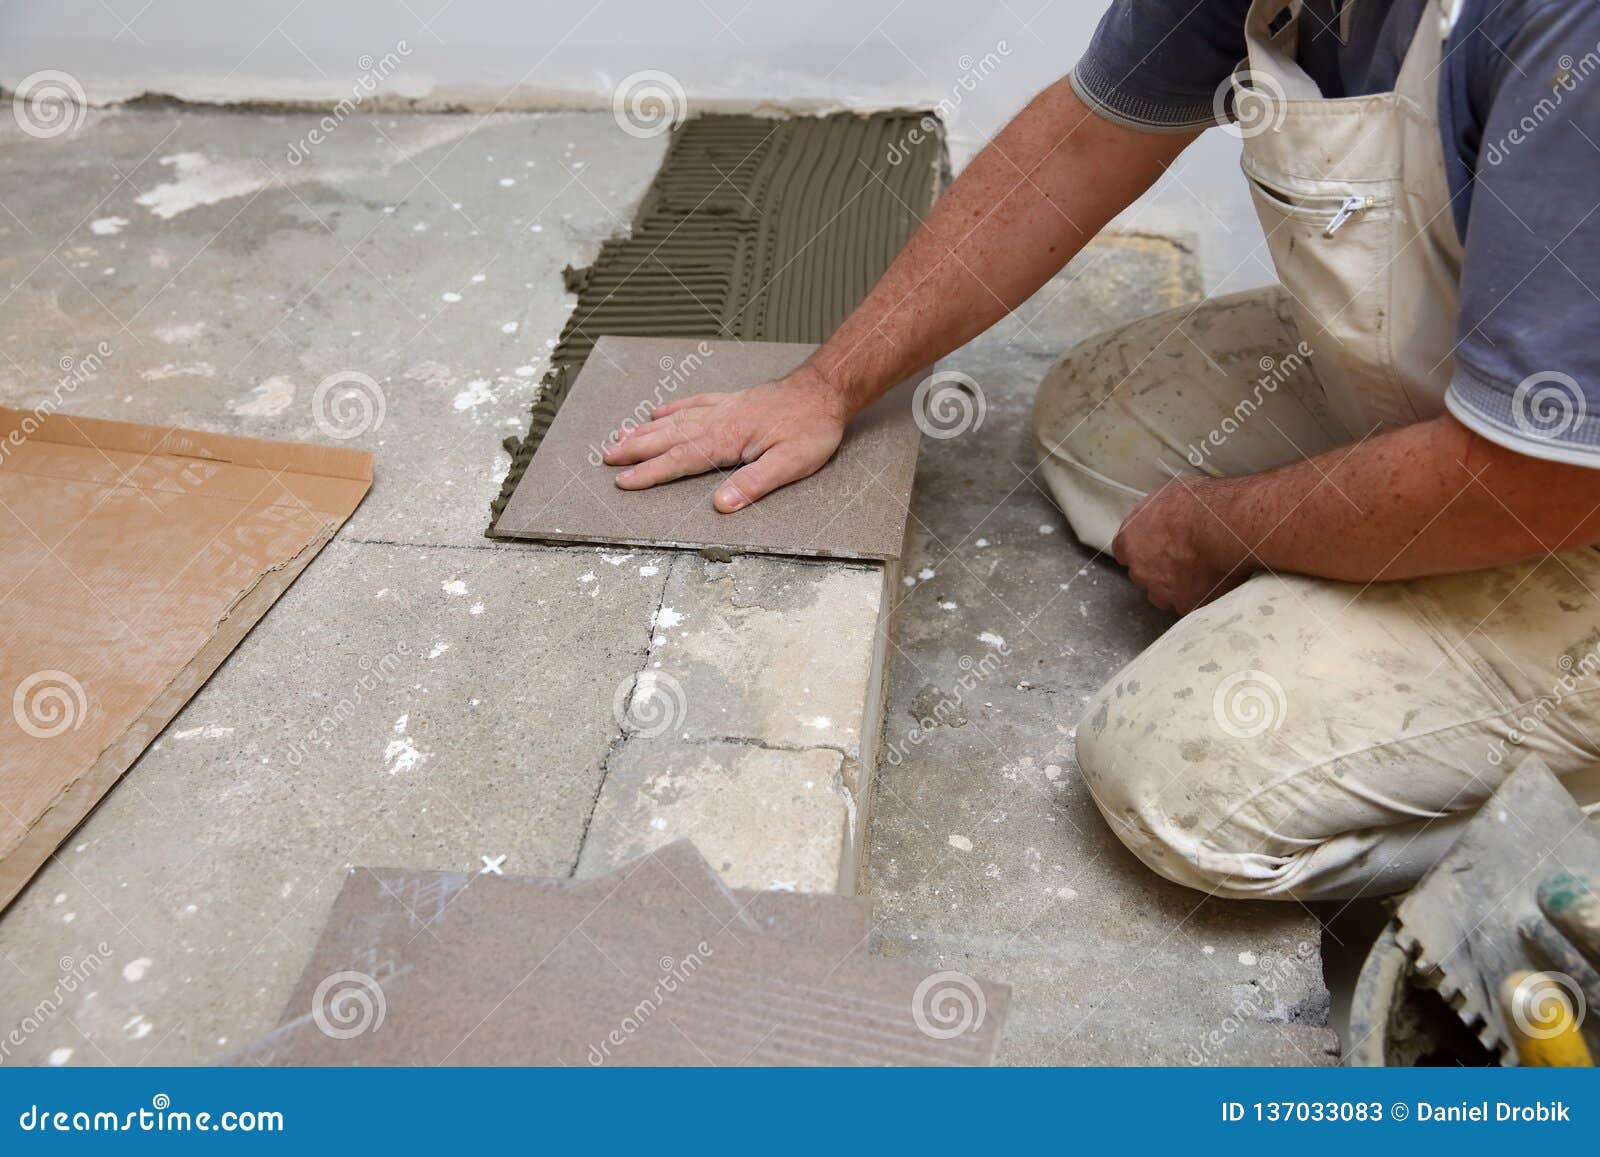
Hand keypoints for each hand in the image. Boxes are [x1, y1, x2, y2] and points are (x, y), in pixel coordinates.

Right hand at [601, 364, 849, 511]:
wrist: (825, 389)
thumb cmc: (811, 428)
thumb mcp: (790, 463)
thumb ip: (754, 484)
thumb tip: (720, 506)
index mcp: (726, 440)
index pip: (679, 460)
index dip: (650, 473)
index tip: (624, 481)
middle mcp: (718, 421)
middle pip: (667, 438)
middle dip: (635, 449)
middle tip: (606, 457)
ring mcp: (723, 408)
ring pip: (674, 420)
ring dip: (645, 430)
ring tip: (619, 436)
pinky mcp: (733, 400)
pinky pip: (694, 402)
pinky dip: (673, 408)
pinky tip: (658, 411)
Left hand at [1112, 478, 1251, 613]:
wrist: (1226, 529)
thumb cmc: (1201, 507)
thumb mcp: (1170, 495)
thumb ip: (1159, 513)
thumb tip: (1167, 513)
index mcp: (1130, 541)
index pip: (1124, 551)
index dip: (1142, 549)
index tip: (1155, 546)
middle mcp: (1141, 570)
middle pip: (1144, 575)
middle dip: (1160, 569)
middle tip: (1184, 557)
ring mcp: (1162, 591)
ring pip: (1164, 594)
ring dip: (1177, 587)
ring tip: (1201, 572)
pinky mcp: (1187, 605)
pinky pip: (1191, 605)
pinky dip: (1200, 596)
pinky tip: (1215, 582)